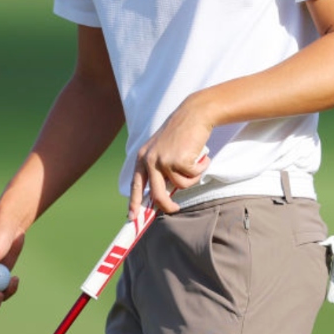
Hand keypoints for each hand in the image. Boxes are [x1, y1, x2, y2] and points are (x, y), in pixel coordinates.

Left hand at [129, 101, 212, 219]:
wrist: (194, 114)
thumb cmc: (181, 132)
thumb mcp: (162, 149)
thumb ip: (158, 168)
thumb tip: (161, 194)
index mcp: (142, 157)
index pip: (136, 184)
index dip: (134, 203)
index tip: (132, 218)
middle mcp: (150, 160)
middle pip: (157, 194)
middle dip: (167, 206)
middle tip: (175, 209)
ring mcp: (164, 160)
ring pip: (180, 185)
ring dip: (192, 177)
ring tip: (196, 162)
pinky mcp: (179, 160)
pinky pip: (193, 176)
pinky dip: (201, 168)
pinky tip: (201, 156)